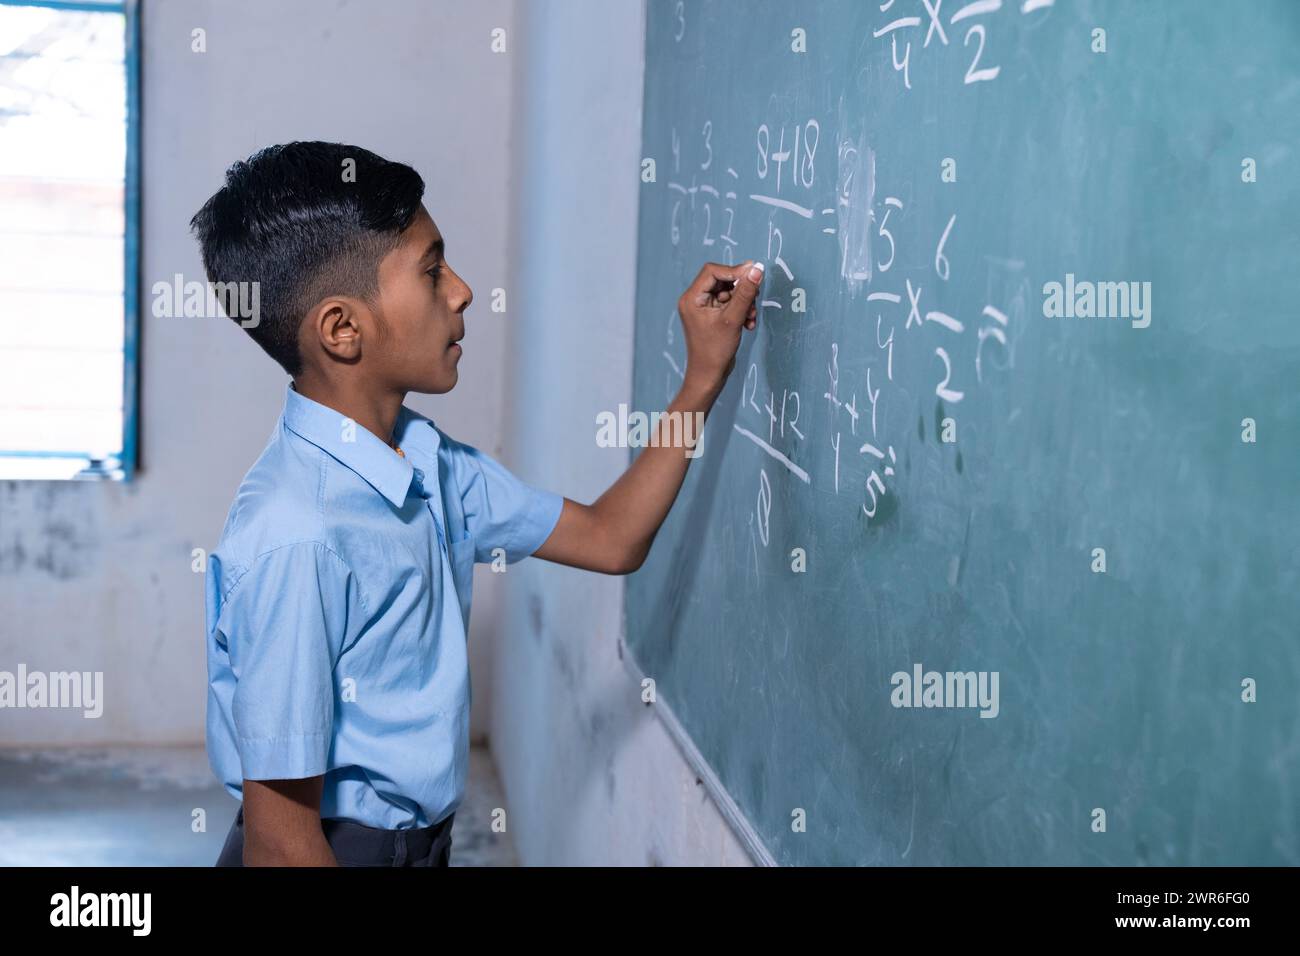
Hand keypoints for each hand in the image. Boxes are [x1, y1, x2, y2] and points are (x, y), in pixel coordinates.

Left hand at [676, 259, 763, 393]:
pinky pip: (729, 304)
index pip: (713, 271)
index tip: (754, 274)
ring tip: (750, 317)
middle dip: (741, 290)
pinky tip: (748, 323)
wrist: (709, 376)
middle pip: (722, 280)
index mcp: (692, 298)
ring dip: (744, 302)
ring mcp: (703, 308)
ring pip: (729, 293)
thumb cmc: (715, 351)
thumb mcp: (733, 319)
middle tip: (754, 300)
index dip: (735, 271)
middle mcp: (694, 300)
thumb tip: (757, 270)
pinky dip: (741, 310)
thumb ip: (745, 293)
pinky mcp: (712, 316)